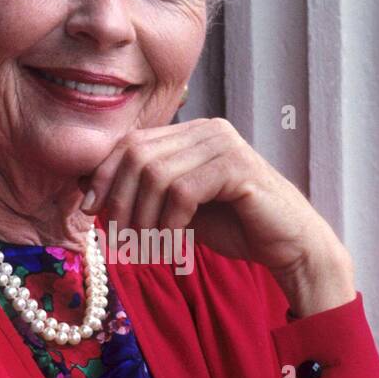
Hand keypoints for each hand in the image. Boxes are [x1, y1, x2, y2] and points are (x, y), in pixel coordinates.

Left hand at [80, 117, 355, 313]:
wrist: (289, 246)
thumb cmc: (236, 227)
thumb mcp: (178, 209)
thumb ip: (145, 194)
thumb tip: (90, 189)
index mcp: (192, 133)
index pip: (131, 142)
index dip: (104, 175)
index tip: (89, 210)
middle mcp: (208, 129)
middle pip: (138, 154)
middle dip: (119, 199)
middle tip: (117, 238)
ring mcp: (224, 144)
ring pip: (156, 173)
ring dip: (143, 217)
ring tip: (145, 248)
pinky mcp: (237, 167)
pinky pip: (182, 191)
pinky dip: (169, 221)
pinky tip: (172, 243)